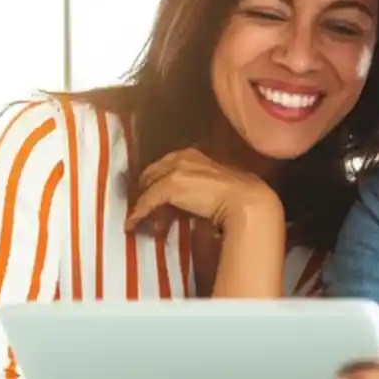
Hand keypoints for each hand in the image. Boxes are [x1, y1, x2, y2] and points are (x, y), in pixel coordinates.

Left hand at [124, 148, 282, 235]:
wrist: (247, 201)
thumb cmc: (242, 195)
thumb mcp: (220, 183)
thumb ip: (206, 185)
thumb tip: (200, 200)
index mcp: (195, 154)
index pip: (168, 164)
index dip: (159, 180)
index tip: (154, 194)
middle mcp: (182, 157)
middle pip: (153, 172)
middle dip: (145, 189)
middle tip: (141, 207)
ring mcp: (175, 170)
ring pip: (148, 186)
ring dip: (141, 203)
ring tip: (136, 218)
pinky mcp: (170, 186)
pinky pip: (147, 201)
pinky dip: (138, 213)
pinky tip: (131, 224)